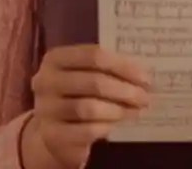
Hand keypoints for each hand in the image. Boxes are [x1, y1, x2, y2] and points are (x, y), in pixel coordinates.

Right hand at [24, 45, 151, 168]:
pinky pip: (86, 130)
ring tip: (135, 111)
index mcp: (55, 59)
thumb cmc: (75, 94)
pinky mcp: (52, 135)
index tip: (145, 78)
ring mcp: (45, 109)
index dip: (123, 66)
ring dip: (118, 110)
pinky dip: (106, 127)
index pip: (94, 56)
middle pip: (94, 82)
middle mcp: (45, 81)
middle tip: (145, 97)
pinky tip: (118, 125)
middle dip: (125, 90)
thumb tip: (143, 76)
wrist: (53, 130)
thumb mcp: (84, 75)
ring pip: (89, 108)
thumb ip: (106, 70)